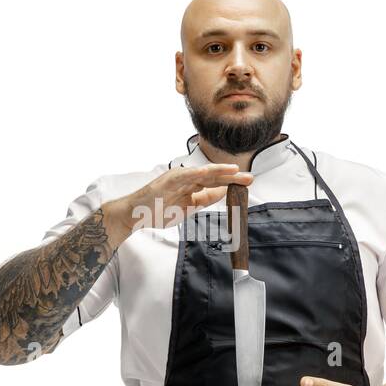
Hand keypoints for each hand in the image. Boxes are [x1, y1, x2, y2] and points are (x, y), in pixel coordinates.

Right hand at [104, 163, 253, 238]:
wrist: (135, 215)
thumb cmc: (158, 211)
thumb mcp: (186, 209)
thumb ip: (203, 200)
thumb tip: (222, 193)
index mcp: (191, 185)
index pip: (215, 183)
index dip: (231, 182)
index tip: (247, 184)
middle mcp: (186, 178)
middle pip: (213, 176)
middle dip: (232, 177)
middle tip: (250, 178)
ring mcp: (177, 178)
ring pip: (203, 173)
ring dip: (220, 171)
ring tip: (235, 171)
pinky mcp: (168, 180)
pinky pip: (186, 175)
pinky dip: (198, 173)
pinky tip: (210, 172)